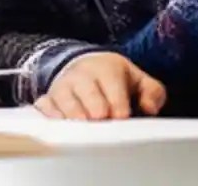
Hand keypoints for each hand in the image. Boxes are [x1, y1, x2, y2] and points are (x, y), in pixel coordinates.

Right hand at [35, 52, 165, 119]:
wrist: (86, 66)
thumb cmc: (116, 80)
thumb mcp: (139, 80)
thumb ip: (152, 93)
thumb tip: (148, 109)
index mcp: (106, 68)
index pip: (112, 87)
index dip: (118, 106)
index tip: (122, 119)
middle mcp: (81, 75)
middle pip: (87, 93)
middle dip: (96, 112)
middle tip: (103, 124)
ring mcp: (62, 86)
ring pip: (64, 100)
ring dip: (75, 117)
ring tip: (86, 131)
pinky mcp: (48, 98)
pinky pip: (44, 106)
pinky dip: (51, 116)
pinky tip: (62, 127)